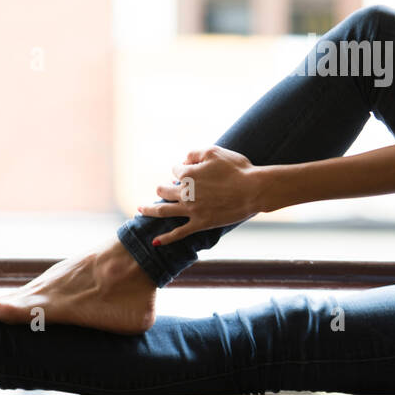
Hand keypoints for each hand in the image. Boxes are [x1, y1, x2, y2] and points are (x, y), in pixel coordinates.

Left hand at [136, 145, 262, 245]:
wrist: (253, 190)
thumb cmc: (237, 169)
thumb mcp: (214, 151)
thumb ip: (194, 153)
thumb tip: (183, 161)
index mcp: (188, 174)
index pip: (176, 171)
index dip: (182, 170)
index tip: (191, 171)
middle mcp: (185, 192)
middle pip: (164, 190)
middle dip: (162, 188)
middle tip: (163, 190)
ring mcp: (191, 210)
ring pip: (163, 211)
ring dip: (149, 209)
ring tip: (140, 209)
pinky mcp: (200, 223)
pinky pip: (178, 233)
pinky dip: (165, 238)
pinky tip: (155, 242)